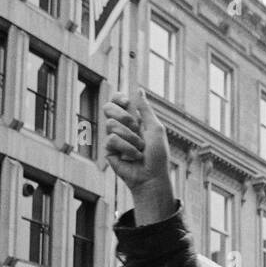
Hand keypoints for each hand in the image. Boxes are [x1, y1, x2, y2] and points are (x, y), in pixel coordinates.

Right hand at [103, 89, 173, 221]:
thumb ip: (145, 109)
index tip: (126, 101)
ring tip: (139, 148)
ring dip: (130, 137)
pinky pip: (111, 139)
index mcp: (132, 119)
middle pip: (108, 107)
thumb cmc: (157, 155)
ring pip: (111, 124)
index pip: (117, 101)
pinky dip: (126, 148)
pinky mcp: (108, 150)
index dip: (118, 97)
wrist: (152, 176)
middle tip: (135, 126)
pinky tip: (133, 157)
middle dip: (123, 115)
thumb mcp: (155, 128)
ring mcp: (114, 138)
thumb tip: (138, 90)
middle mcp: (121, 126)